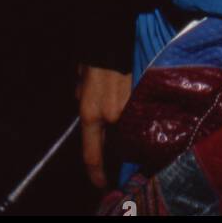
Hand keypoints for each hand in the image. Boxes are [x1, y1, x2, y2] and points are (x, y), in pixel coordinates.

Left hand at [76, 64, 132, 188]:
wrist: (111, 40)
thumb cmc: (93, 60)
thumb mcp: (80, 83)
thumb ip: (82, 99)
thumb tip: (87, 106)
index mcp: (91, 114)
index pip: (92, 153)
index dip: (95, 172)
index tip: (100, 183)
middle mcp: (111, 115)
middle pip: (114, 144)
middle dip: (115, 151)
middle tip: (117, 150)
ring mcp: (128, 107)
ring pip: (127, 130)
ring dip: (127, 131)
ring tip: (129, 126)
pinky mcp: (141, 97)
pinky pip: (137, 115)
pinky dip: (136, 117)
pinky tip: (137, 111)